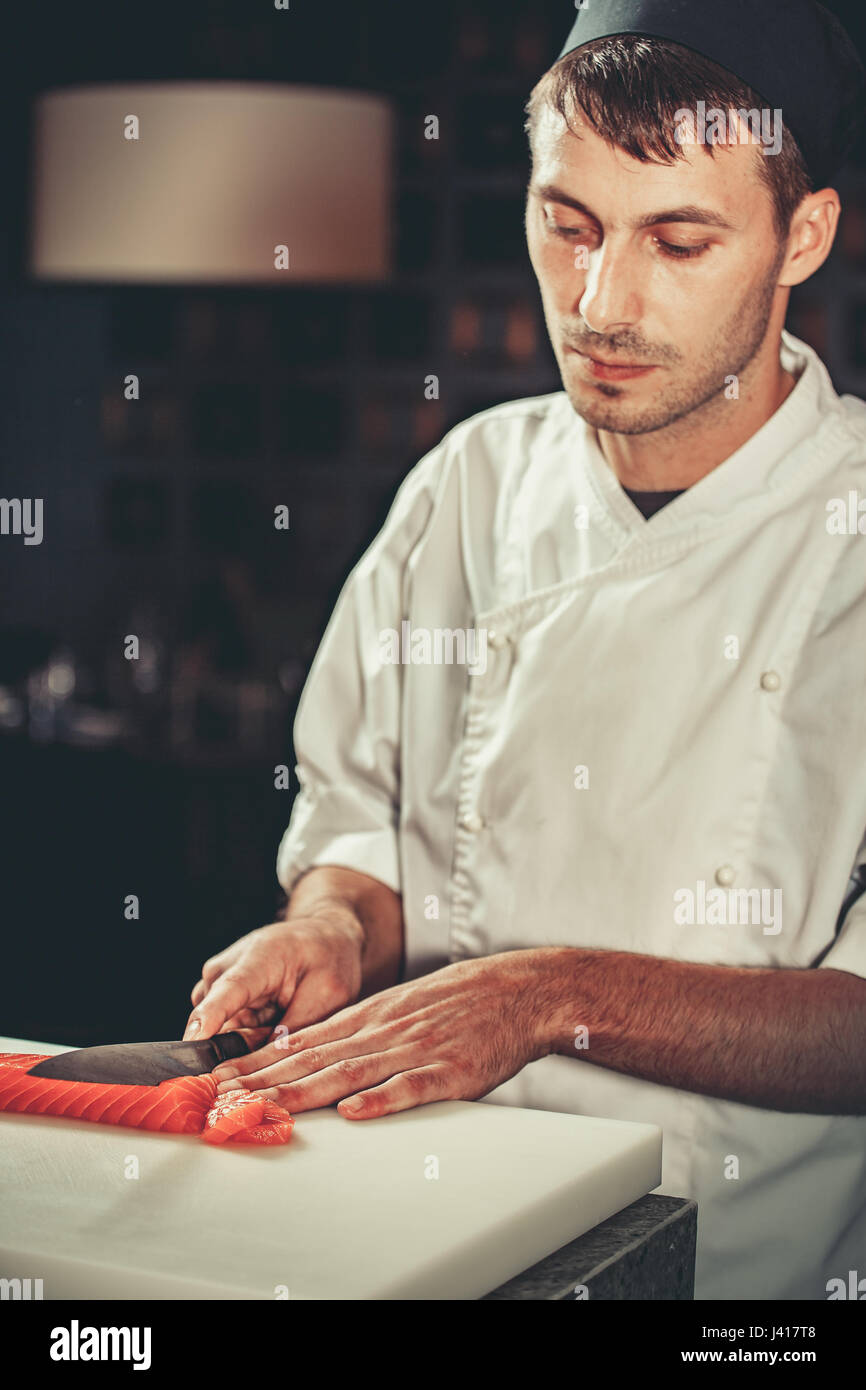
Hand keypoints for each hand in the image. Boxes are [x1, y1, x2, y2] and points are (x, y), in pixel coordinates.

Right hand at [183, 911, 364, 1040]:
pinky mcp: (216, 997)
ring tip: (281, 1024)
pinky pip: (224, 1031)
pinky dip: (245, 1038)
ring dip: (246, 1043)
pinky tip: (270, 1024)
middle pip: (216, 1024)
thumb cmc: (327, 960)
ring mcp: (216, 983)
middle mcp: (226, 968)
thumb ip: (292, 1031)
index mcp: (258, 959)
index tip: (192, 1045)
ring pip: (219, 1032)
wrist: (322, 937)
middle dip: (239, 1050)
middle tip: (277, 1045)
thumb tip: (262, 1067)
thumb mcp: (326, 995)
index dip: (209, 1020)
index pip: (227, 992)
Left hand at [211, 951, 551, 1117]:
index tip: (218, 1078)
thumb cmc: (458, 1002)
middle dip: (261, 1081)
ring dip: (302, 1093)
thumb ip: (357, 1031)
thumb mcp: (399, 1006)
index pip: (300, 1042)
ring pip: (348, 1073)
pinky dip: (381, 1100)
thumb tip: (307, 1051)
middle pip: (311, 1059)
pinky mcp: (448, 1072)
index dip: (256, 1061)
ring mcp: (413, 1051)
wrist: (517, 990)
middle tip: (220, 1100)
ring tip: (262, 1108)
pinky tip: (354, 1113)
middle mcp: (381, 1032)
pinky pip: (410, 1087)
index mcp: (368, 1018)